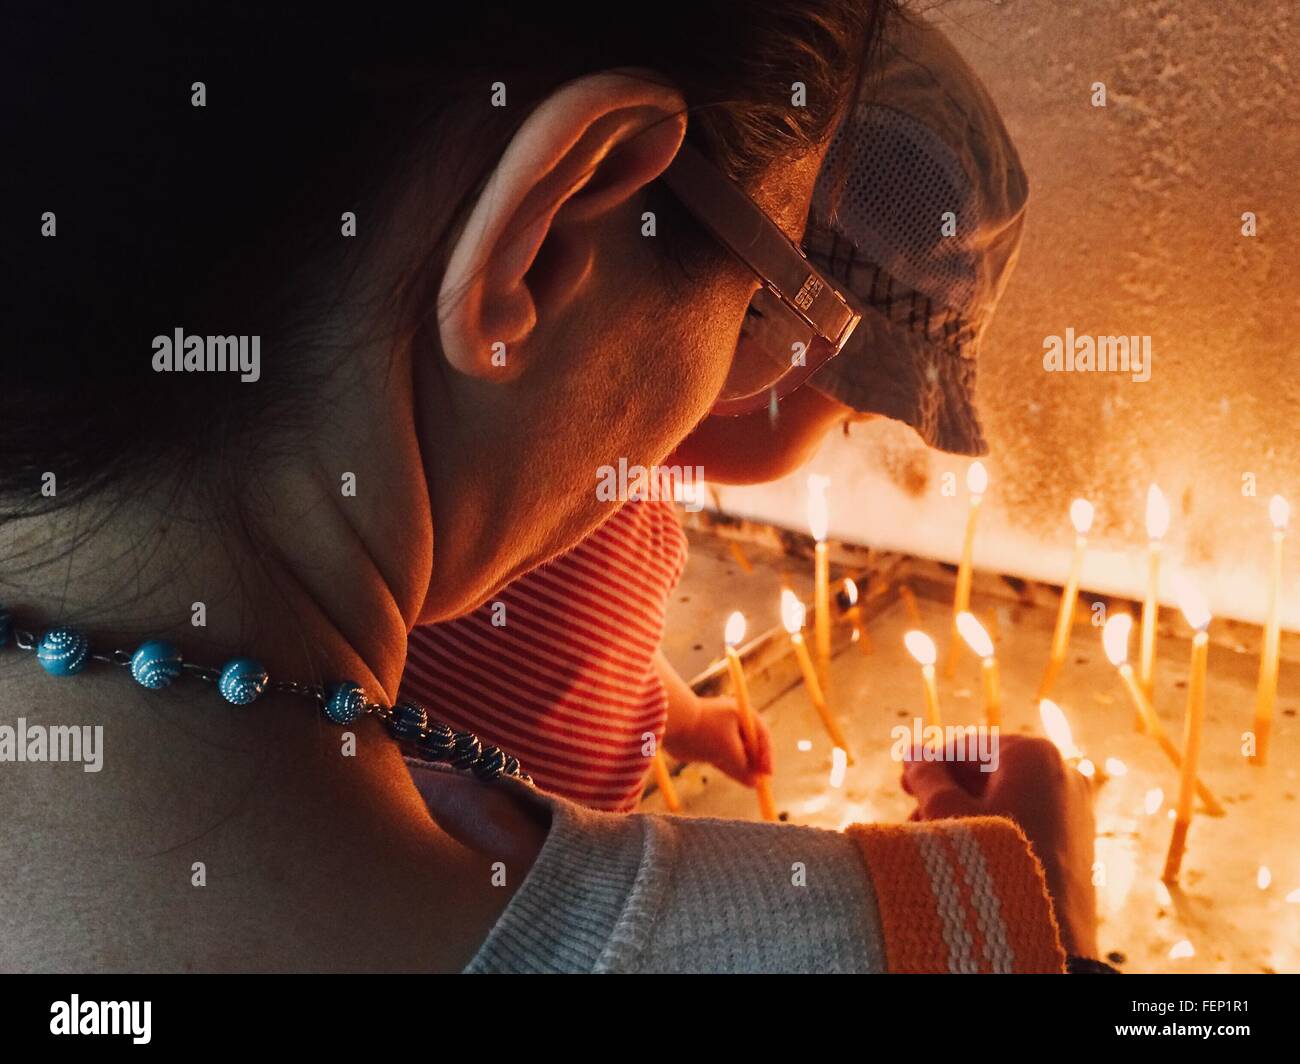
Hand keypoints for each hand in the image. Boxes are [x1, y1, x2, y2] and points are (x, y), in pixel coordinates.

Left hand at [663, 695, 773, 786]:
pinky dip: (732, 769)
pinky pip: (724, 759)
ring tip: (753, 784)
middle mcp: (731, 722)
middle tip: (762, 780)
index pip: (760, 734)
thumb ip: (743, 767)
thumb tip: (755, 782)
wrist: (672, 724)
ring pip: (737, 754)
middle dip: (756, 763)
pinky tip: (743, 781)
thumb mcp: (729, 750)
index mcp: (739, 714)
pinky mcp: (707, 745)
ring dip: (745, 769)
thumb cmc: (703, 731)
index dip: (767, 754)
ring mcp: (718, 733)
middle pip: (750, 745)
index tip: (769, 772)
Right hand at [901, 734, 1097, 958]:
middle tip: (913, 816)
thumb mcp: (947, 812)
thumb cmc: (994, 862)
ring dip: (966, 813)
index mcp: (1034, 753)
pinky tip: (965, 853)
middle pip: (989, 773)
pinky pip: (1027, 820)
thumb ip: (928, 776)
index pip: (969, 747)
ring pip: (1007, 798)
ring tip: (932, 840)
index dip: (930, 763)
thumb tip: (913, 753)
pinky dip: (995, 828)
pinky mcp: (1077, 839)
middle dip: (947, 793)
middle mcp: (1062, 772)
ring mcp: (1074, 807)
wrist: (1045, 933)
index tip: (903, 784)